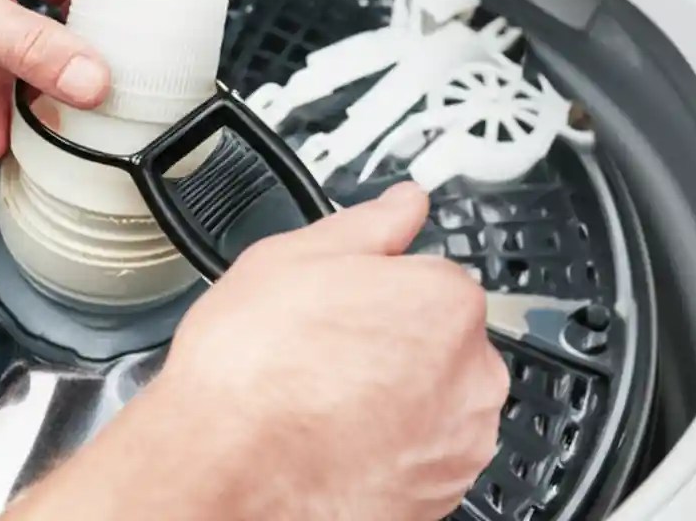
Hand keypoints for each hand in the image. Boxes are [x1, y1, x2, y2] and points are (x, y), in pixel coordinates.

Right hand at [3, 183, 508, 520]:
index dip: (382, 288)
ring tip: (327, 400)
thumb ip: (368, 225)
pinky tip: (336, 440)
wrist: (224, 463)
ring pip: (437, 403)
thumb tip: (403, 205)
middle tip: (329, 351)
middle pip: (442, 343)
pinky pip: (423, 458)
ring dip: (398, 400)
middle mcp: (471, 375)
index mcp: (444, 301)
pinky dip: (391, 451)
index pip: (435, 278)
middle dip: (397, 344)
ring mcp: (458, 443)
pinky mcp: (438, 495)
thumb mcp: (293, 256)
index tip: (348, 303)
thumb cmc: (251, 367)